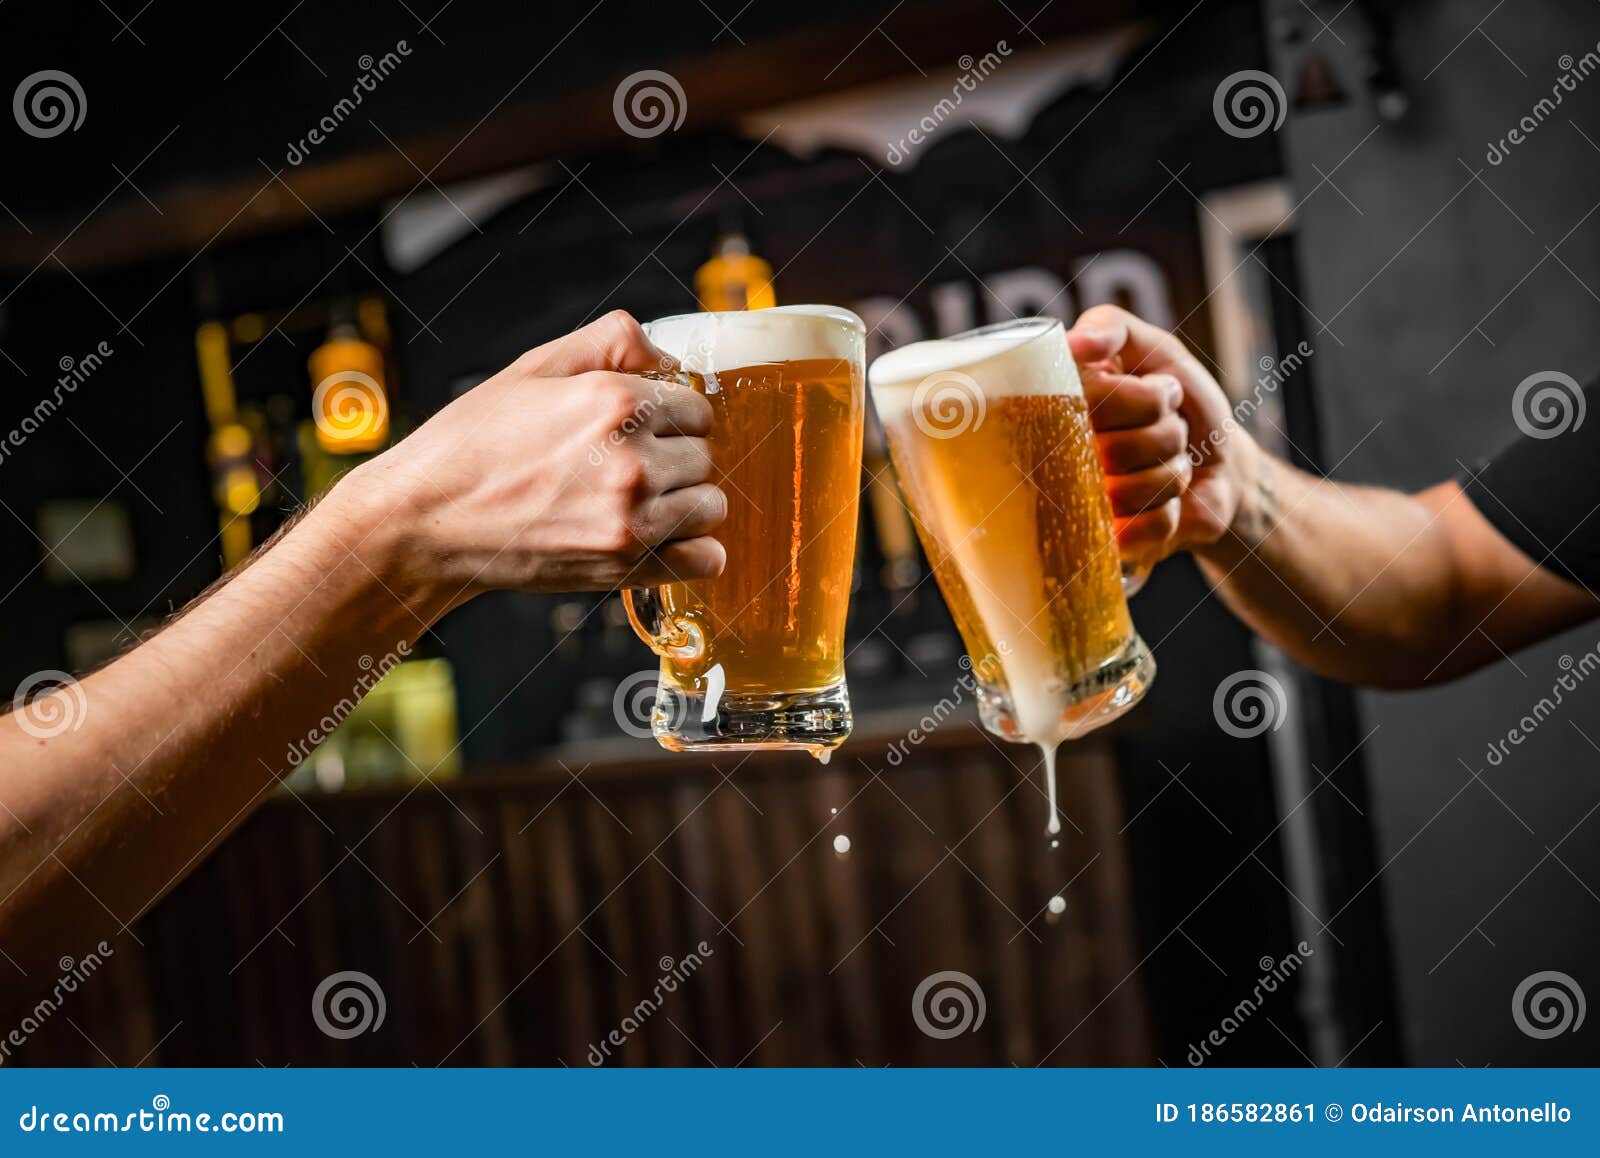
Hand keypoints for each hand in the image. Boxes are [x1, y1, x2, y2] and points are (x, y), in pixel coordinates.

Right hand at [337, 310, 727, 610]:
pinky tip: (664, 540)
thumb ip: (610, 341)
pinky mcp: (624, 565)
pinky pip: (706, 559)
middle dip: (676, 458)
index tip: (644, 430)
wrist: (426, 522)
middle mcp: (632, 458)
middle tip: (630, 467)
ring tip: (640, 502)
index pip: (695, 407)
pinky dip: (695, 552)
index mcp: (615, 400)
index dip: (670, 417)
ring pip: (710, 504)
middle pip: (704, 455)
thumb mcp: (534, 367)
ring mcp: (631, 516)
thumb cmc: (472, 444)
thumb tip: (668, 354)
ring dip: (685, 503)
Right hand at [1066, 305, 1257, 564]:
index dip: (1136, 400)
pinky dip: (1169, 512)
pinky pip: (1144, 529)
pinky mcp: (1112, 544)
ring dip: (1170, 473)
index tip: (1161, 390)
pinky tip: (1166, 503)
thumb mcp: (1156, 351)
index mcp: (1062, 408)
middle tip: (1169, 427)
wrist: (1221, 467)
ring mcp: (1082, 505)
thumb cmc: (1183, 404)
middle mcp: (1061, 456)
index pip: (1089, 402)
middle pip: (1114, 450)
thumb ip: (1113, 328)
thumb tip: (1073, 343)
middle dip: (1163, 434)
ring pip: (1130, 493)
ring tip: (1168, 462)